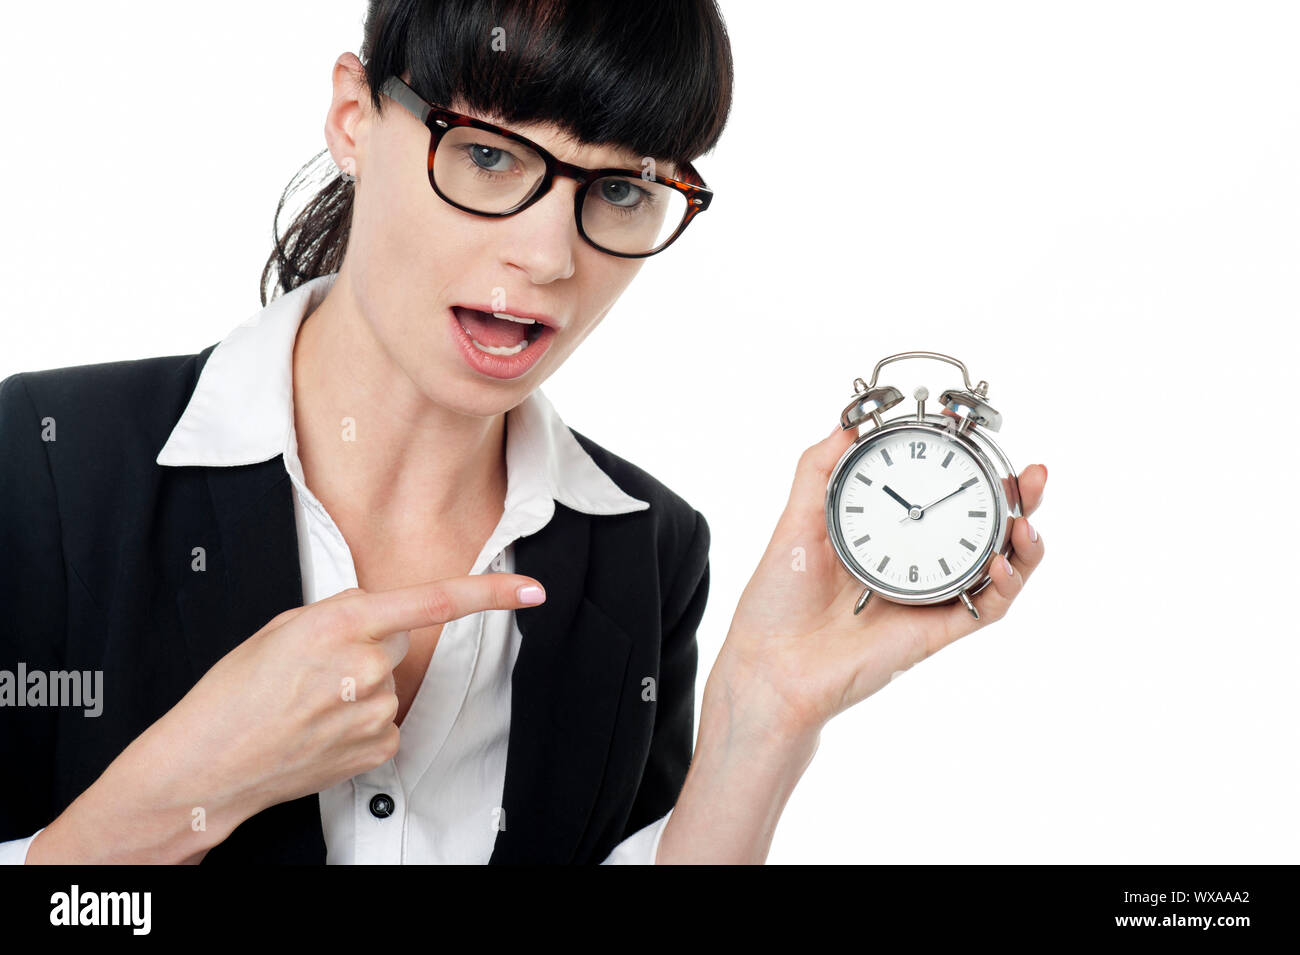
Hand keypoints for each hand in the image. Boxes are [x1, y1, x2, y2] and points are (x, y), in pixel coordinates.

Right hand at [28, 573, 546, 862]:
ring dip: (359, 688)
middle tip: (315, 670)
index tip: (531, 591)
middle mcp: (364, 666)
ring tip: (308, 704)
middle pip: (397, 643)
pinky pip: (384, 722)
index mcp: (339, 623)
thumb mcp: (283, 630)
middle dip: (367, 649)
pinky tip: (321, 729)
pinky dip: (359, 723)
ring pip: (388, 684)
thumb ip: (342, 616)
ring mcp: (374, 712)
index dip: (489, 595)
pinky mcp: (377, 748)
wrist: (209, 763)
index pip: (432, 603)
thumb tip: (382, 620)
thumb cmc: (235, 693)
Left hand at [715, 424, 1046, 739]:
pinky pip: (985, 609)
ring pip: (999, 569)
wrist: (769, 662)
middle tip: (1035, 475)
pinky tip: (1000, 564)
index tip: (979, 439)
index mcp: (889, 534)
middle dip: (1019, 500)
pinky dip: (1003, 587)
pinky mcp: (935, 631)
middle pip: (984, 528)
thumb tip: (848, 421)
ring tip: (1026, 519)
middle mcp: (916, 563)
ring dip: (1024, 543)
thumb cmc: (778, 600)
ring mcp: (929, 598)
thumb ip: (819, 469)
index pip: (944, 494)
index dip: (971, 468)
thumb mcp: (797, 520)